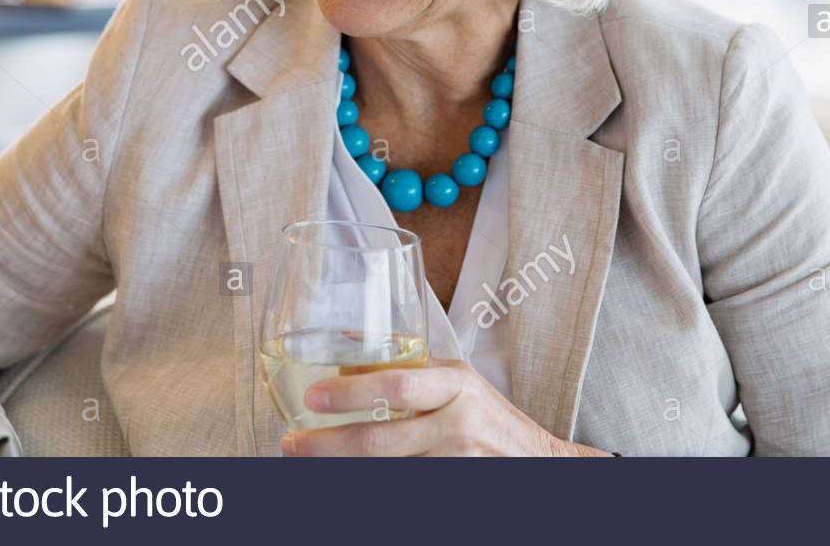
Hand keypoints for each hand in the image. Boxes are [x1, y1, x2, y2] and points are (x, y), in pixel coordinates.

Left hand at [279, 359, 614, 456]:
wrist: (537, 463)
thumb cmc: (488, 416)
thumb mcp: (456, 378)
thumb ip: (407, 364)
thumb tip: (347, 339)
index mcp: (455, 385)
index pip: (399, 385)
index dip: (353, 393)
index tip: (313, 397)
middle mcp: (456, 425)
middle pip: (383, 442)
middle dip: (329, 446)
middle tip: (292, 445)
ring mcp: (455, 464)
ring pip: (387, 473)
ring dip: (342, 471)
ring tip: (307, 465)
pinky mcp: (452, 491)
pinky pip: (403, 489)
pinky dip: (370, 485)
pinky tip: (344, 481)